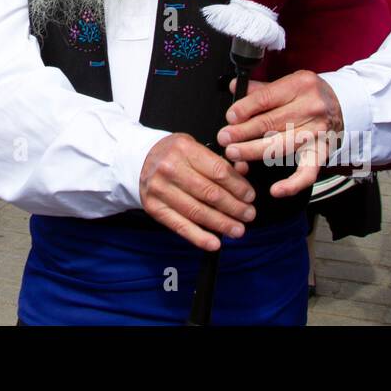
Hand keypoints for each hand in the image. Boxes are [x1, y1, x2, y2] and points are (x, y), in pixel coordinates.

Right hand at [139, 133, 256, 250]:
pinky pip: (180, 226)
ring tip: (238, 229)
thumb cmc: (174, 155)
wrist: (140, 160)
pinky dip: (199, 237)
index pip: (218, 171)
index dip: (238, 187)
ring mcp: (160, 189)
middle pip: (210, 193)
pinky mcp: (154, 208)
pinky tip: (215, 243)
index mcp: (184, 149)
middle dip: (234, 207)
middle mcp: (170, 168)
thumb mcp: (195, 147)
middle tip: (249, 215)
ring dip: (222, 224)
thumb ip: (220, 161)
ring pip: (197, 212)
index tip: (250, 197)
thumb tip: (243, 172)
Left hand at [217, 70, 344, 197]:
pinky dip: (292, 184)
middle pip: (270, 123)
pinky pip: (308, 172)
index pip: (266, 98)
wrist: (345, 104)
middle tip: (224, 138)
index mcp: (299, 85)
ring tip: (234, 154)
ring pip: (281, 146)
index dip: (245, 109)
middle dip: (242, 132)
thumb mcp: (290, 82)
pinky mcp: (322, 153)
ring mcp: (317, 132)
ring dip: (253, 152)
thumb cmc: (310, 94)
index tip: (230, 117)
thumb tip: (235, 88)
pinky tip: (276, 190)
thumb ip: (261, 88)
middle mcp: (311, 108)